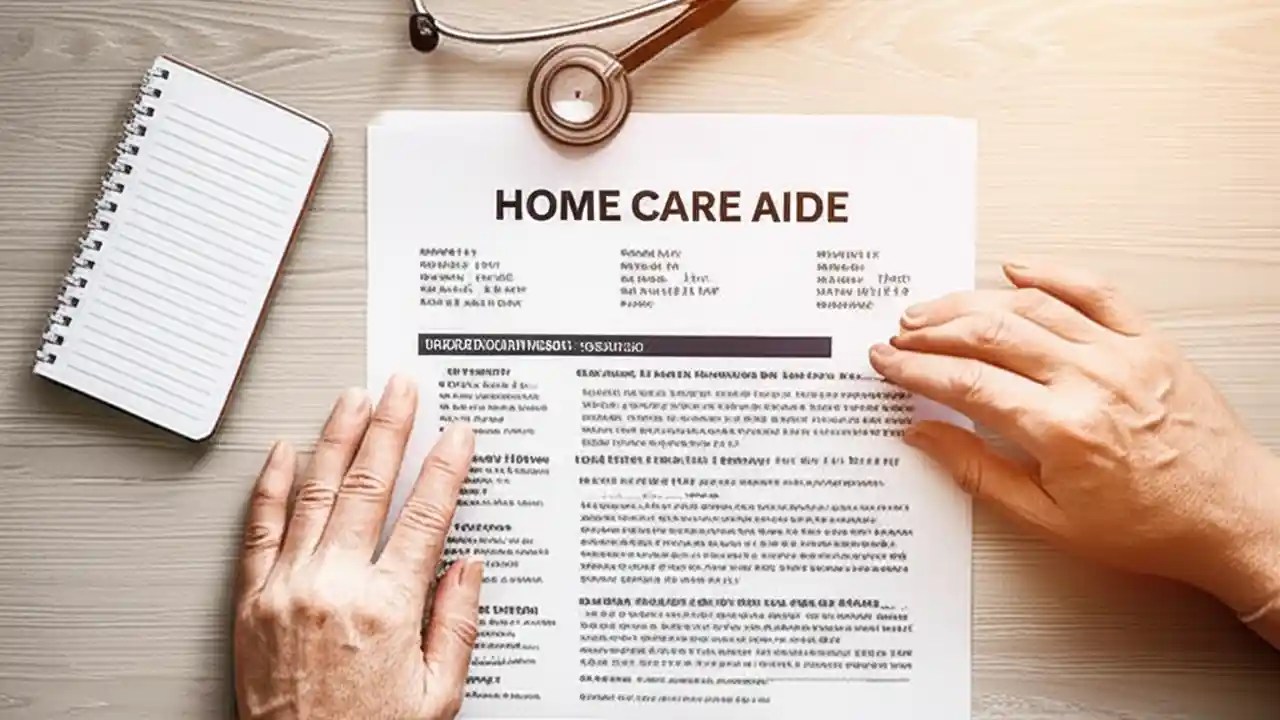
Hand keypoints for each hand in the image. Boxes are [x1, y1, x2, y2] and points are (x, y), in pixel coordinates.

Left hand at [234, 376, 481, 719]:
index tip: (457, 435)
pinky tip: (283, 451)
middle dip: (391, 428)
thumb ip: (457, 625)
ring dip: (337, 438)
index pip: (426, 516)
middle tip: (402, 389)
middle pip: (368, 486)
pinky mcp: (251, 601)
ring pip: (314, 492)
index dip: (446, 467)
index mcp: (388, 608)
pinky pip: (260, 528)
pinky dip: (271, 484)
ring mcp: (288, 589)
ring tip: (353, 401)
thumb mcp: (438, 695)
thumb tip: (469, 568)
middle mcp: (335, 587)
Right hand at [869, 263, 1279, 620]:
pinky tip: (1016, 269)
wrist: (1231, 516)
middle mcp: (1091, 381)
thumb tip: (925, 435)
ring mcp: (1123, 354)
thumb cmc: (1151, 526)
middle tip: (901, 334)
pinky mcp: (1150, 341)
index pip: (966, 383)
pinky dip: (1051, 273)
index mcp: (1062, 429)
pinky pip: (1095, 290)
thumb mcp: (1050, 518)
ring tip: (937, 308)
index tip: (887, 362)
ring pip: (1031, 306)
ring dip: (973, 301)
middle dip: (933, 330)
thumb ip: (978, 472)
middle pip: (990, 333)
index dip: (915, 368)